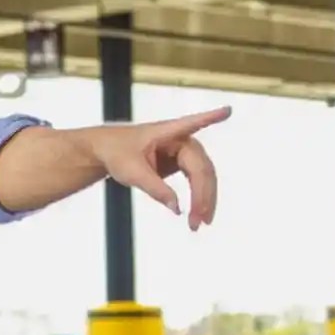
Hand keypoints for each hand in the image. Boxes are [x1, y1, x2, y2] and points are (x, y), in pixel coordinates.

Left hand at [92, 107, 228, 230]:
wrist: (107, 152)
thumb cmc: (117, 153)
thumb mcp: (132, 173)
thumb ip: (155, 189)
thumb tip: (176, 208)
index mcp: (168, 133)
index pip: (193, 124)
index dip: (211, 117)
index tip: (227, 110)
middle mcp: (182, 140)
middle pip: (202, 168)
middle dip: (203, 194)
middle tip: (200, 220)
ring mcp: (185, 153)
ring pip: (204, 177)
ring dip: (204, 200)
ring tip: (199, 223)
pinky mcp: (182, 164)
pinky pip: (197, 181)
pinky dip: (199, 198)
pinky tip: (200, 214)